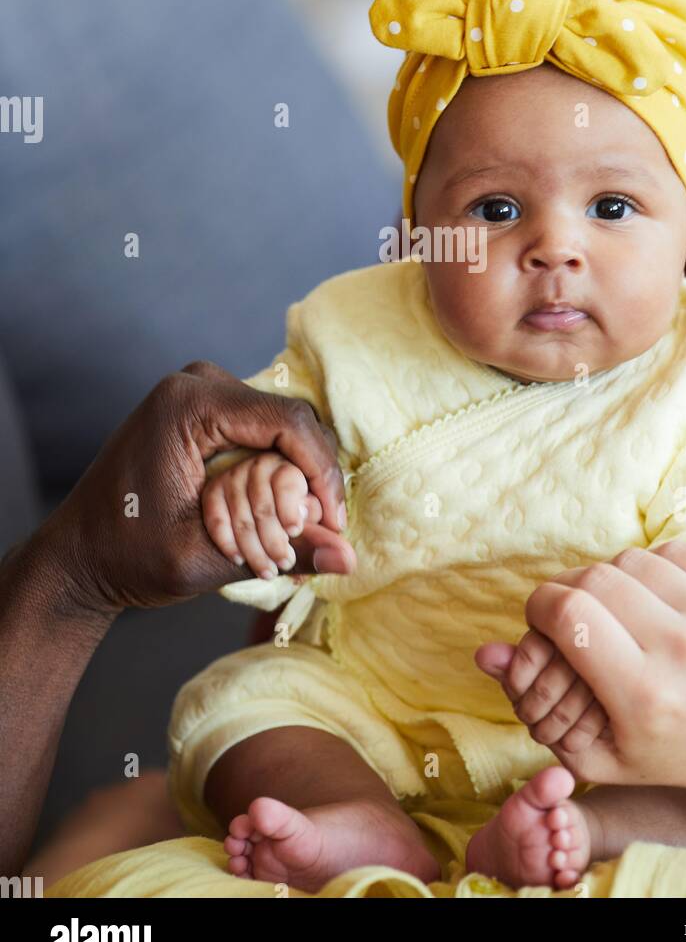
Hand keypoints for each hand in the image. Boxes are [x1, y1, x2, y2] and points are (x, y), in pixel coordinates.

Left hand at [38, 360, 356, 616]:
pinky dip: (277, 468)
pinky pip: (261, 429)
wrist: (79, 555)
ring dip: (297, 474)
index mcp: (188, 405)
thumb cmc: (127, 556)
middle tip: (323, 530)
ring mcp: (199, 391)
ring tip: (303, 526)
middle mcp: (196, 383)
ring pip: (281, 424)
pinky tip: (281, 509)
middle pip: (289, 419)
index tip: (334, 521)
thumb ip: (282, 551)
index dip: (322, 471)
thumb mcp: (205, 558)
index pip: (287, 420)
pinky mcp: (203, 409)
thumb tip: (349, 558)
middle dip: (312, 476)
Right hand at [202, 450, 323, 579]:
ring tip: (268, 571)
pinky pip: (216, 519)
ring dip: (255, 550)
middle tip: (284, 562)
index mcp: (292, 465)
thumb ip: (321, 546)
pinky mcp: (211, 492)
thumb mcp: (306, 536)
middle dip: (275, 541)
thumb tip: (348, 562)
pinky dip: (228, 544)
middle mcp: (260, 464)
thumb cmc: (289, 528)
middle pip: (264, 505)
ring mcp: (233, 477)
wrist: (250, 526)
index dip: (291, 508)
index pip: (289, 480)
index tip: (295, 531)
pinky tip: (239, 560)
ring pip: (242, 517)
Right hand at [477, 541, 685, 799]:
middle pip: (595, 579)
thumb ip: (532, 701)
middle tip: (577, 615)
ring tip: (622, 613)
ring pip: (631, 559)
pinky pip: (673, 550)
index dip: (541, 605)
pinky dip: (656, 570)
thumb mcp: (596, 748)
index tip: (541, 616)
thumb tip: (483, 652)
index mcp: (645, 694)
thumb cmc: (670, 752)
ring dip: (614, 580)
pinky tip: (661, 603)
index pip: (569, 613)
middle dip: (572, 591)